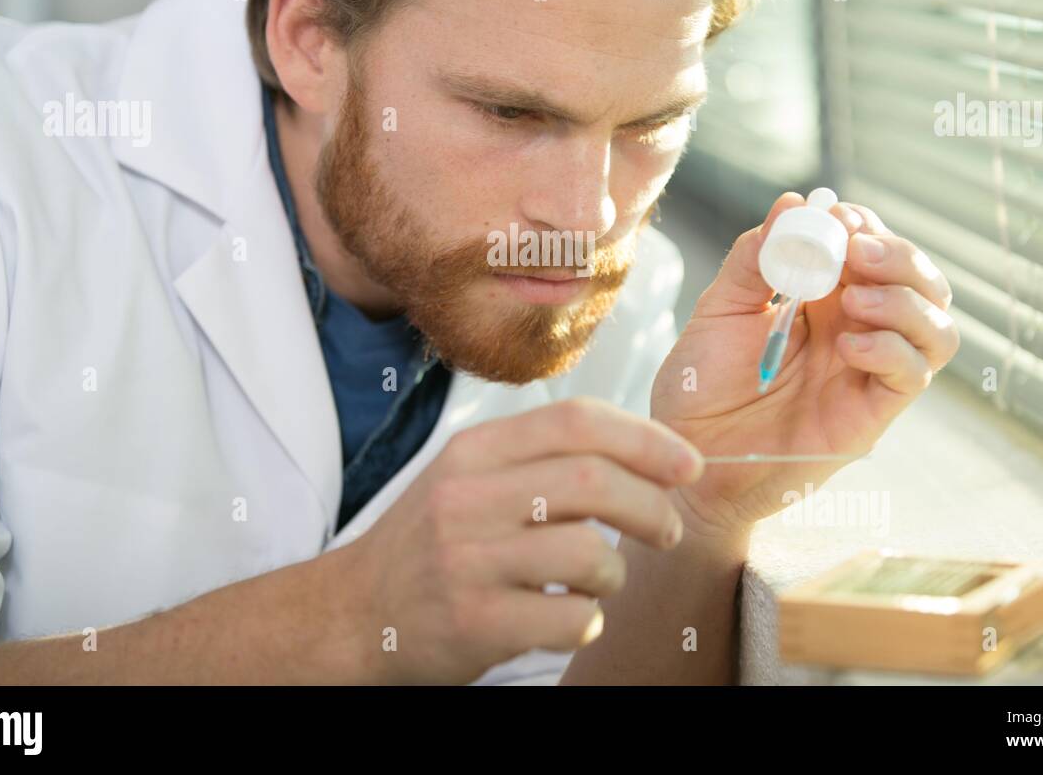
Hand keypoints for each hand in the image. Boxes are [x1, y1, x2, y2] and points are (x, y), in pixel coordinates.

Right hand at [343, 397, 703, 682]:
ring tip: (600, 582)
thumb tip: (650, 453)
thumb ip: (542, 457)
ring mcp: (468, 561)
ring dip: (615, 573)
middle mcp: (467, 498)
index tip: (688, 464)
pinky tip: (567, 619)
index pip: (577, 420)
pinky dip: (587, 622)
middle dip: (651, 507)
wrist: (354, 614)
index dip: (647, 439)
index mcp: (474, 451)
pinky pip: (571, 619)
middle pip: (593, 481)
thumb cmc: (434, 543)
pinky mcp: (474, 622)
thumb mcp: (470, 478)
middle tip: (667, 529)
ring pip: (590, 554)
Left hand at [651, 192, 957, 535]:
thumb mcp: (719, 310)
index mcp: (822, 297)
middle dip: (898, 254)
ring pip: (936, 326)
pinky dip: (892, 350)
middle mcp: (856, 328)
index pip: (872, 246)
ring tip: (853, 298)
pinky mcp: (872, 413)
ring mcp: (869, 371)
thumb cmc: (701, 387)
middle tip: (855, 249)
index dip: (865, 225)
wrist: (689, 457)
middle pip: (920, 280)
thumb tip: (793, 204)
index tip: (837, 217)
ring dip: (906, 300)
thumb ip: (755, 259)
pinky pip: (913, 375)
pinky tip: (849, 345)